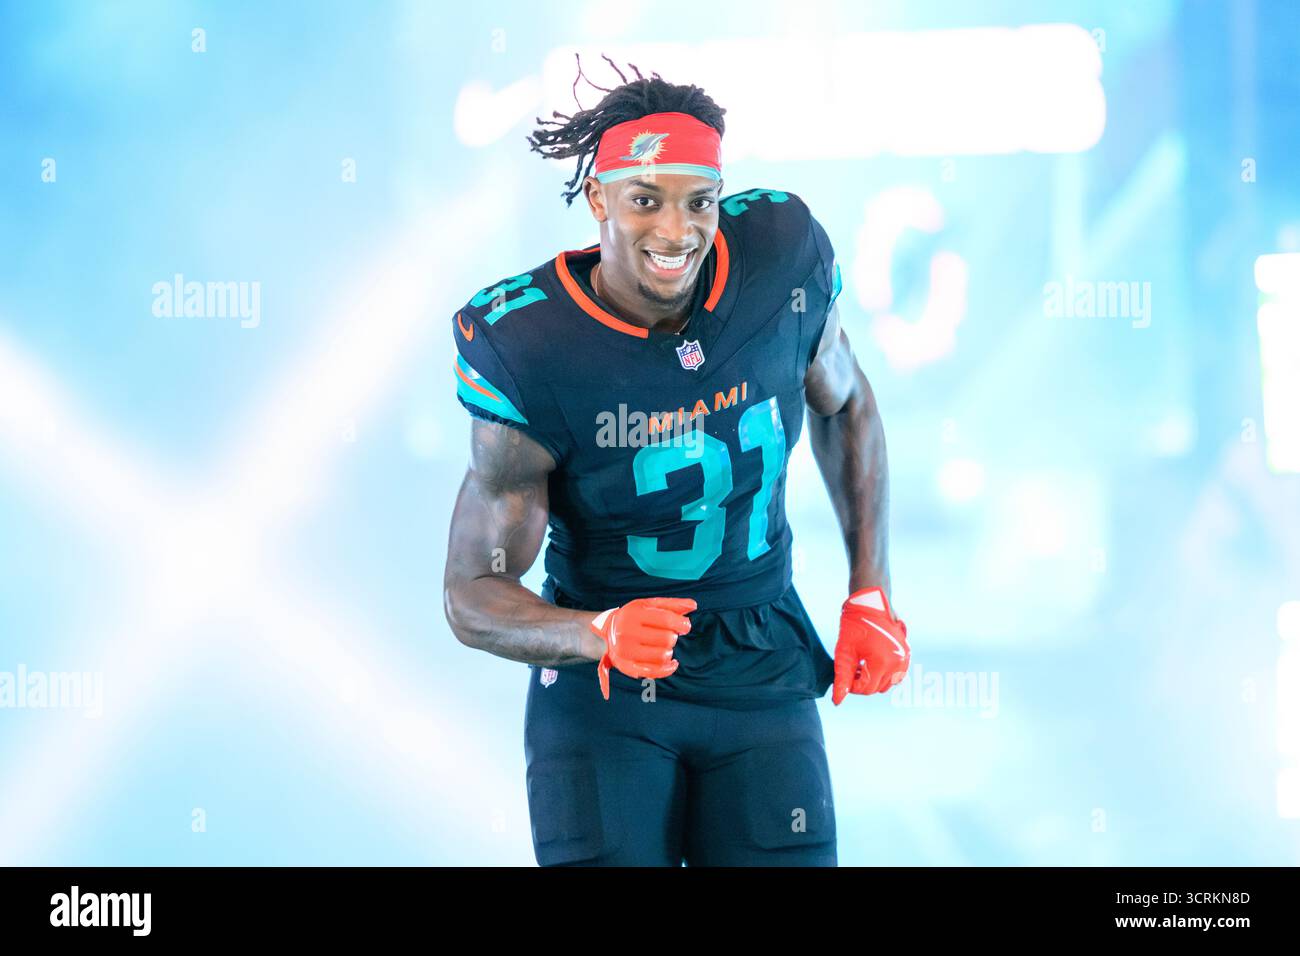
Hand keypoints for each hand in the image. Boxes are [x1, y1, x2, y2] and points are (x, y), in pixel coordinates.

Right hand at [589, 597, 695, 699]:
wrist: (607, 632)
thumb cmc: (633, 617)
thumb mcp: (648, 605)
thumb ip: (671, 604)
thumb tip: (693, 605)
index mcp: (633, 615)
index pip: (665, 619)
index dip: (681, 623)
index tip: (686, 626)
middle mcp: (627, 633)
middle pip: (666, 639)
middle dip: (673, 637)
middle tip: (668, 634)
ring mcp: (626, 651)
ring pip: (663, 655)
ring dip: (669, 651)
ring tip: (664, 646)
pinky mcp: (627, 666)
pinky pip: (654, 672)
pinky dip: (668, 669)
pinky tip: (673, 663)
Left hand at [832, 587, 908, 704]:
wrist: (871, 602)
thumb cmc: (855, 625)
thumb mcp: (844, 652)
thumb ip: (842, 678)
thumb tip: (837, 702)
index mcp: (883, 663)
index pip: (866, 689)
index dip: (852, 685)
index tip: (845, 674)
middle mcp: (898, 663)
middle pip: (877, 688)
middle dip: (862, 682)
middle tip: (852, 668)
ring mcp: (904, 659)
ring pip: (887, 684)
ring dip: (873, 679)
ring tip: (861, 664)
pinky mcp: (906, 655)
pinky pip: (896, 675)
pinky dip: (884, 674)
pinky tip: (872, 662)